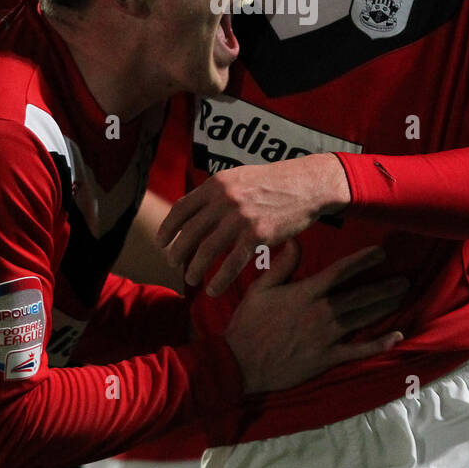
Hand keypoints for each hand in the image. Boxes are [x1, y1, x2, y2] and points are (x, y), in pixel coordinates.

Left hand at [157, 154, 350, 297]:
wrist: (306, 184)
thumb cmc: (273, 182)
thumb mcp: (238, 177)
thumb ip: (216, 193)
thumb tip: (192, 211)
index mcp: (216, 184)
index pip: (181, 209)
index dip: (167, 229)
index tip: (161, 243)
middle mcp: (224, 200)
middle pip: (189, 233)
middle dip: (176, 252)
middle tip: (173, 265)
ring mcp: (240, 218)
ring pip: (206, 251)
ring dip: (194, 269)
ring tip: (190, 279)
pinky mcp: (257, 235)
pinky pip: (231, 264)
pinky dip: (219, 280)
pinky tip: (212, 290)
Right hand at [223, 242, 406, 394]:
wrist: (240, 363)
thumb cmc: (247, 325)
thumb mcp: (260, 289)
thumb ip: (281, 266)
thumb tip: (295, 241)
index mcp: (304, 294)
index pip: (340, 272)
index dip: (362, 261)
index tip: (380, 253)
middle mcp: (320, 313)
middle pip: (359, 296)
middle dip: (383, 287)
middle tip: (405, 280)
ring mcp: (325, 338)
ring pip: (362, 319)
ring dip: (384, 308)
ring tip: (402, 297)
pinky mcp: (326, 359)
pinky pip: (358, 351)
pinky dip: (379, 344)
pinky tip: (397, 337)